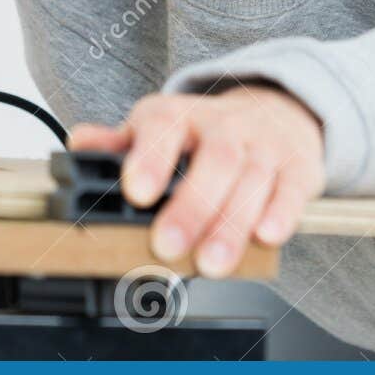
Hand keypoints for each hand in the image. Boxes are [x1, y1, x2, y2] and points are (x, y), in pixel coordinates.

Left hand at [68, 85, 324, 278]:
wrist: (274, 111)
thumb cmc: (204, 133)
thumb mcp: (157, 130)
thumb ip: (117, 144)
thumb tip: (77, 145)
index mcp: (180, 115)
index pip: (163, 127)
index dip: (149, 158)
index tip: (135, 192)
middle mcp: (224, 125)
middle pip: (213, 159)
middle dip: (192, 206)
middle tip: (168, 247)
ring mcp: (263, 145)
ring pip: (251, 178)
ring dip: (231, 224)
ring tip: (211, 263)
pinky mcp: (297, 168)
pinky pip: (291, 189)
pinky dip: (281, 214)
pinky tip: (265, 237)